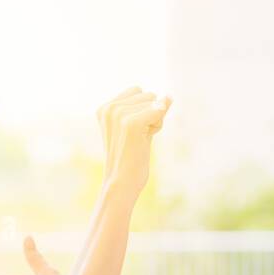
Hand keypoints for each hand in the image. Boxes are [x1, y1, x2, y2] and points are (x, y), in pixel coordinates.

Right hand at [97, 86, 171, 200]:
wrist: (122, 183)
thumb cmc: (131, 159)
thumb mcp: (139, 128)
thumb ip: (150, 109)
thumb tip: (169, 96)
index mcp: (104, 108)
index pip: (138, 91)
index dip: (143, 110)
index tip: (133, 132)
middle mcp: (108, 108)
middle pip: (148, 95)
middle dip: (150, 115)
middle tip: (137, 138)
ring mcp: (118, 115)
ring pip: (155, 103)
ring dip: (155, 122)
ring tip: (139, 141)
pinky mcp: (130, 123)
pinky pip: (159, 111)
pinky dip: (157, 126)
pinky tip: (145, 140)